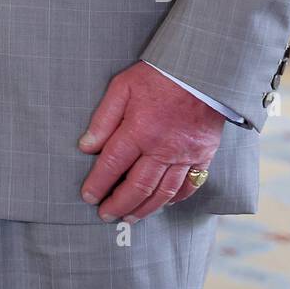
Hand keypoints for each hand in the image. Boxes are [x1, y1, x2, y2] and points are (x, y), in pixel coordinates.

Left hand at [77, 62, 223, 222]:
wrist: (201, 71)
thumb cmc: (158, 76)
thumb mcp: (122, 87)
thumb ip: (103, 119)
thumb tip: (86, 146)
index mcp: (139, 130)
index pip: (112, 165)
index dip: (98, 184)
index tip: (88, 196)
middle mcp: (162, 149)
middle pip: (137, 187)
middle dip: (119, 204)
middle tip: (106, 215)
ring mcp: (185, 155)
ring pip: (163, 193)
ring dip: (144, 209)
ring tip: (130, 217)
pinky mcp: (203, 156)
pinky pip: (189, 186)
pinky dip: (175, 199)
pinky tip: (163, 204)